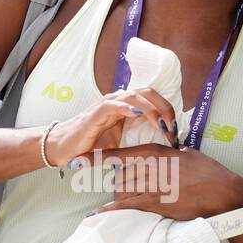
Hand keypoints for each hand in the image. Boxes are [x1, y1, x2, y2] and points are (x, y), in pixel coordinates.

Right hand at [43, 88, 179, 166]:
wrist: (66, 149)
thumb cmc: (92, 145)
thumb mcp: (121, 143)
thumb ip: (138, 139)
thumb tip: (163, 148)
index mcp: (126, 106)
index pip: (153, 99)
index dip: (167, 111)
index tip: (176, 131)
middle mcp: (118, 100)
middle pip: (148, 93)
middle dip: (165, 109)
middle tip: (174, 129)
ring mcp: (107, 104)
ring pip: (134, 96)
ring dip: (151, 110)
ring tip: (162, 125)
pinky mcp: (95, 112)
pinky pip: (113, 104)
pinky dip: (127, 107)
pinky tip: (138, 114)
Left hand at [89, 142, 242, 219]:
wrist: (220, 193)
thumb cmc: (208, 172)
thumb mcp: (188, 154)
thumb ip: (172, 152)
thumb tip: (170, 149)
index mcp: (156, 153)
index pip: (120, 154)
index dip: (97, 157)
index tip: (79, 159)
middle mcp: (149, 168)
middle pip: (119, 174)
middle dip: (118, 180)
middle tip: (123, 185)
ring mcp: (151, 187)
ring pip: (122, 189)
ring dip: (120, 193)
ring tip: (121, 197)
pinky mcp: (154, 204)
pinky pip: (126, 207)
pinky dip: (110, 210)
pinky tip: (96, 214)